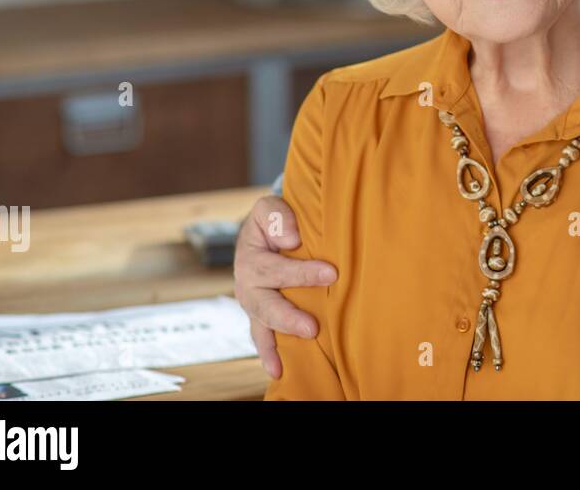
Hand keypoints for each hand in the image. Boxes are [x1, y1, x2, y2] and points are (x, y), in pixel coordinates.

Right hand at [233, 195, 336, 378]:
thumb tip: (291, 239)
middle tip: (312, 327)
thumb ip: (277, 216)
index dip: (302, 273)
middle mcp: (248, 286)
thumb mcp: (269, 208)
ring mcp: (254, 305)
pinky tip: (280, 371)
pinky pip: (262, 338)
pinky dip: (268, 354)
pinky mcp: (261, 317)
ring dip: (280, 339)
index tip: (331, 274)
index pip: (276, 269)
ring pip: (263, 325)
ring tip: (300, 349)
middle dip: (288, 317)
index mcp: (250, 258)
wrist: (264, 235)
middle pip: (265, 305)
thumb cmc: (272, 222)